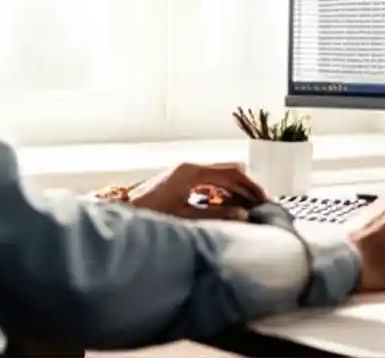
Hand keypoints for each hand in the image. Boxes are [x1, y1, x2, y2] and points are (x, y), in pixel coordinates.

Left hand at [128, 162, 266, 220]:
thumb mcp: (186, 218)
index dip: (250, 187)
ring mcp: (183, 171)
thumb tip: (243, 215)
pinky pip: (208, 180)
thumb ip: (216, 215)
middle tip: (259, 204)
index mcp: (192, 171)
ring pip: (218, 175)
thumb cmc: (151, 216)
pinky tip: (226, 206)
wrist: (122, 215)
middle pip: (227, 171)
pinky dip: (221, 191)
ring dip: (234, 190)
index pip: (231, 173)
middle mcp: (189, 167)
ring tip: (246, 207)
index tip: (262, 200)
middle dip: (245, 187)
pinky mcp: (178, 179)